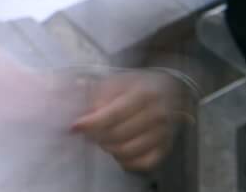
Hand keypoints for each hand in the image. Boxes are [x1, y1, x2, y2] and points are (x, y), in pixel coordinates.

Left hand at [71, 70, 187, 172]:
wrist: (170, 90)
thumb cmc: (136, 85)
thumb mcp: (116, 81)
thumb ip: (99, 96)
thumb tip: (85, 117)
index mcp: (142, 95)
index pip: (113, 114)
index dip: (91, 123)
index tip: (74, 128)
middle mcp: (156, 115)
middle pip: (119, 135)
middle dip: (97, 137)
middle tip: (88, 134)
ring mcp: (164, 133)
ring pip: (129, 151)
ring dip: (109, 149)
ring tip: (102, 141)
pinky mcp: (167, 147)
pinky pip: (145, 163)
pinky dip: (127, 162)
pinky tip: (118, 153)